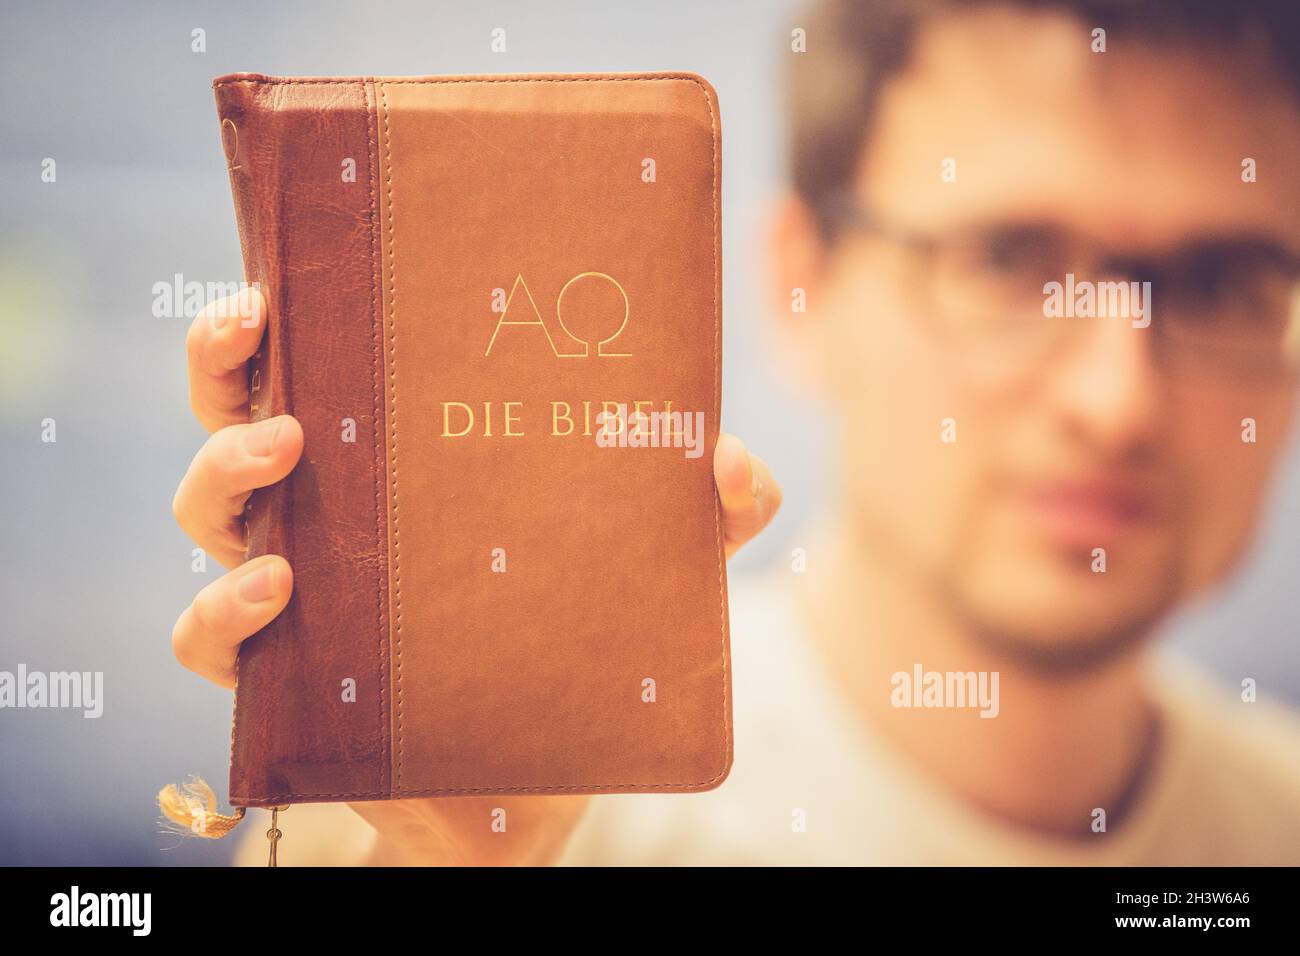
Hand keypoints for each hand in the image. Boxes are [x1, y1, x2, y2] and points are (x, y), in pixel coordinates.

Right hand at [171, 287, 781, 864]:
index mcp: (400, 458)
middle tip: (253, 327)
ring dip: (222, 471)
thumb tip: (725, 458)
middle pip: (233, 415)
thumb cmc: (584, 631)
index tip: (281, 270)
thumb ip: (714, 506)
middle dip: (223, 362)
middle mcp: (332, 511)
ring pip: (204, 513)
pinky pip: (206, 643)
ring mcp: (301, 592)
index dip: (284, 313)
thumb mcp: (662, 556)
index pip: (323, 365)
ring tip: (282, 451)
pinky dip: (217, 611)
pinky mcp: (289, 680)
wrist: (551, 766)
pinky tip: (277, 587)